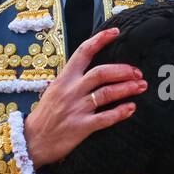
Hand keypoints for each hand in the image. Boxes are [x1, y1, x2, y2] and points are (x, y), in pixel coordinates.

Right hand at [22, 27, 147, 166]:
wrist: (32, 141)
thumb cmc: (45, 115)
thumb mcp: (54, 90)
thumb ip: (71, 79)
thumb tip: (90, 69)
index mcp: (64, 78)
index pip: (83, 52)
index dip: (100, 40)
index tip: (116, 32)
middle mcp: (71, 91)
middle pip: (101, 72)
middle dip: (123, 70)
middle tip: (138, 72)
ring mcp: (76, 109)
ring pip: (107, 93)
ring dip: (127, 88)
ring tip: (141, 86)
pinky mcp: (81, 127)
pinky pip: (105, 118)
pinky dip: (121, 112)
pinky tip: (131, 108)